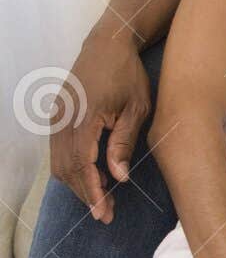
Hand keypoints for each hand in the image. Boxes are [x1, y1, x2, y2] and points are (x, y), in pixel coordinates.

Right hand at [49, 23, 150, 222]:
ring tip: (102, 199)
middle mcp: (63, 120)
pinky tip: (93, 176)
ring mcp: (56, 117)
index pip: (82, 165)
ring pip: (58, 162)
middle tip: (106, 213)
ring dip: (77, 183)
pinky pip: (58, 150)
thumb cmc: (129, 75)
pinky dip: (72, 168)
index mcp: (84, 118)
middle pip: (66, 169)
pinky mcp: (57, 116)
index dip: (92, 192)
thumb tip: (119, 178)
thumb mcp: (136, 108)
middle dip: (85, 194)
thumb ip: (123, 142)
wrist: (108, 44)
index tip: (104, 212)